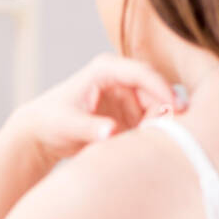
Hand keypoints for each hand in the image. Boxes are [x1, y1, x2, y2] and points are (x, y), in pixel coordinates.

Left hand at [5, 53, 182, 168]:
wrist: (41, 133)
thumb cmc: (50, 122)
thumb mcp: (67, 125)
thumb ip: (90, 128)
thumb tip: (112, 132)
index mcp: (105, 70)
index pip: (142, 73)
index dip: (161, 89)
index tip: (176, 108)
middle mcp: (121, 78)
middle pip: (156, 91)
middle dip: (165, 112)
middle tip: (166, 137)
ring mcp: (128, 96)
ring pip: (158, 108)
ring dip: (160, 125)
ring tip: (153, 146)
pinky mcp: (131, 113)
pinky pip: (152, 122)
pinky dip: (153, 134)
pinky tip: (148, 148)